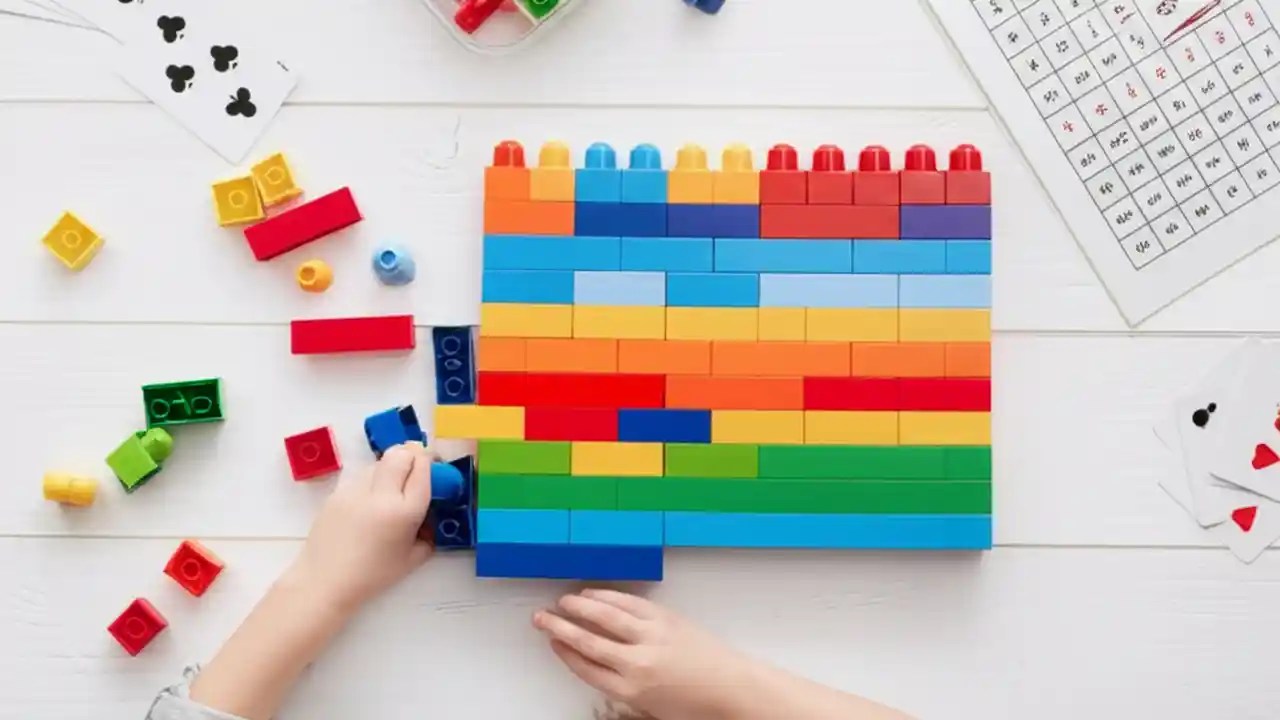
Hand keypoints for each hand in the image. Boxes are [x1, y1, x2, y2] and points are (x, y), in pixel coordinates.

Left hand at [287, 443, 433, 613]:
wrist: (326, 582)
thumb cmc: (373, 576)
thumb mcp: (413, 559)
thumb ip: (429, 534)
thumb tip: (432, 516)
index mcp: (404, 511)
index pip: (422, 467)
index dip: (430, 462)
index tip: (433, 468)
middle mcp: (381, 494)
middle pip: (401, 453)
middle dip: (412, 455)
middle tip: (414, 469)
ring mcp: (355, 490)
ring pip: (379, 462)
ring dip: (390, 467)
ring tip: (389, 489)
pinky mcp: (337, 492)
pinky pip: (360, 477)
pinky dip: (371, 482)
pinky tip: (368, 504)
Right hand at [532, 589, 753, 719]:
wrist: (732, 689)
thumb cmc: (697, 706)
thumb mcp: (652, 711)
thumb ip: (625, 691)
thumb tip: (604, 671)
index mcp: (630, 691)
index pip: (585, 666)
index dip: (564, 652)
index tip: (552, 641)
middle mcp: (636, 663)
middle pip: (586, 640)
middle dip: (559, 626)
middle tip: (541, 617)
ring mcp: (651, 637)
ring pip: (605, 616)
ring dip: (580, 606)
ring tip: (564, 601)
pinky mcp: (665, 619)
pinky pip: (629, 604)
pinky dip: (608, 597)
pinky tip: (595, 594)